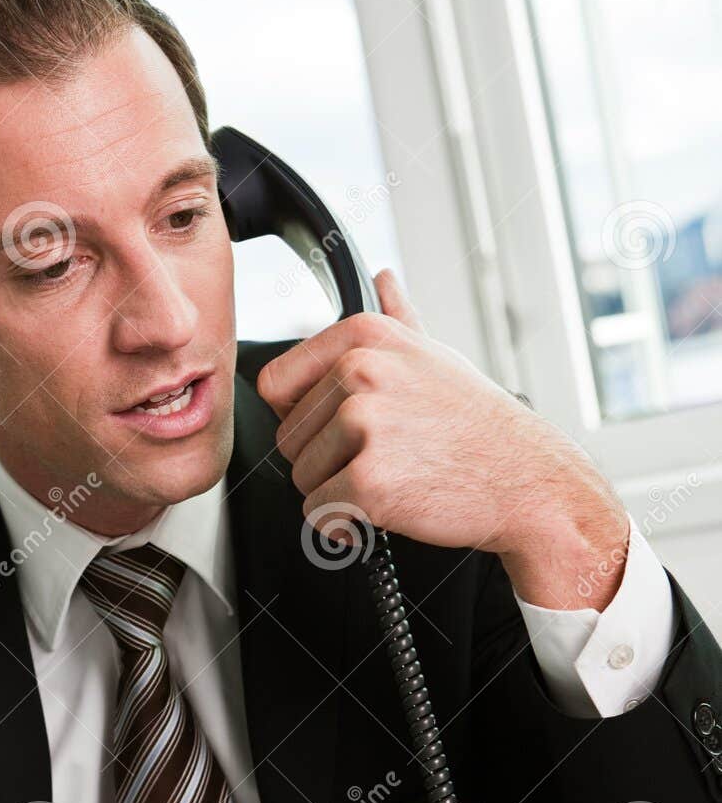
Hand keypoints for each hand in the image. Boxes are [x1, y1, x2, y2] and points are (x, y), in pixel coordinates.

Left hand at [257, 269, 628, 610]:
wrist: (527, 482)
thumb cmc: (479, 425)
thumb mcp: (436, 356)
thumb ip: (398, 318)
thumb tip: (384, 278)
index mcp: (363, 337)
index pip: (275, 383)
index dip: (301, 417)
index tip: (337, 430)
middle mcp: (359, 372)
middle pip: (288, 437)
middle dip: (324, 460)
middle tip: (382, 460)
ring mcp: (364, 425)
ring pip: (301, 477)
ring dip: (336, 492)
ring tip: (392, 481)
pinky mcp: (367, 481)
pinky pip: (319, 512)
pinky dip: (344, 524)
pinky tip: (387, 510)